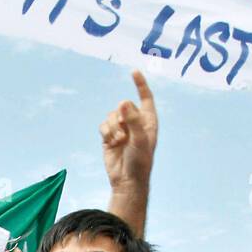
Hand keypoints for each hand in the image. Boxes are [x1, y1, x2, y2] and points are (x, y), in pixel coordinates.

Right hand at [101, 70, 157, 191]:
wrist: (127, 180)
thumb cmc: (140, 161)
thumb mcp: (140, 139)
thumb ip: (133, 119)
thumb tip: (122, 102)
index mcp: (148, 120)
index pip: (145, 98)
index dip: (140, 84)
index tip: (134, 72)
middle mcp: (135, 122)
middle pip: (124, 105)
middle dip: (121, 117)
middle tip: (125, 134)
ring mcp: (121, 129)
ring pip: (111, 115)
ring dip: (113, 128)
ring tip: (118, 142)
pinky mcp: (109, 136)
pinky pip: (103, 125)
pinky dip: (106, 133)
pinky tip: (111, 143)